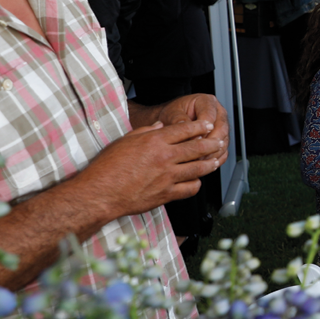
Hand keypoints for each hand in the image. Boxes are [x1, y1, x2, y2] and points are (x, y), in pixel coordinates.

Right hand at [85, 119, 224, 218]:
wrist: (100, 193)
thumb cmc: (107, 168)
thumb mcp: (124, 141)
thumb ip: (145, 131)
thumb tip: (159, 125)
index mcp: (154, 141)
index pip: (185, 129)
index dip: (200, 125)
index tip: (208, 124)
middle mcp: (164, 157)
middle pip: (197, 147)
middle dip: (212, 143)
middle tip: (219, 141)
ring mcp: (168, 177)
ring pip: (198, 168)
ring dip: (210, 163)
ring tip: (216, 160)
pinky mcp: (167, 194)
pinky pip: (190, 188)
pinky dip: (196, 184)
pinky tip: (197, 181)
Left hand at [155, 94, 229, 165]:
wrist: (170, 121)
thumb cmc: (171, 115)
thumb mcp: (171, 113)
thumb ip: (179, 119)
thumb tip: (187, 130)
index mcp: (207, 101)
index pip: (210, 117)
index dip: (202, 130)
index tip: (193, 140)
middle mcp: (218, 113)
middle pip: (222, 130)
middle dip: (210, 144)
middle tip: (198, 154)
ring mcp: (221, 126)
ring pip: (224, 142)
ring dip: (213, 153)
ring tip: (199, 161)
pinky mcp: (221, 139)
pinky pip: (224, 151)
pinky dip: (215, 159)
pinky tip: (205, 164)